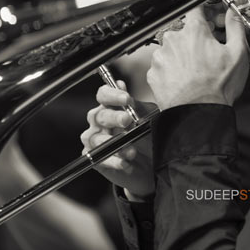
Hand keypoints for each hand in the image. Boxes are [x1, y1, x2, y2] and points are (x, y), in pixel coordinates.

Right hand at [80, 82, 154, 200]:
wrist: (153, 164)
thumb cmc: (149, 136)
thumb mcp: (148, 118)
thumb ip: (135, 104)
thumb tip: (120, 84)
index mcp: (112, 107)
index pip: (103, 95)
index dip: (112, 95)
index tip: (127, 99)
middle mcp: (100, 121)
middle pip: (99, 115)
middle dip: (113, 117)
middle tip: (127, 120)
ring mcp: (96, 140)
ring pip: (96, 138)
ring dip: (115, 144)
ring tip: (133, 151)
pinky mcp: (96, 159)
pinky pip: (98, 158)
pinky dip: (113, 161)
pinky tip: (127, 163)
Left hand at [147, 7, 248, 108]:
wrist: (197, 114)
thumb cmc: (218, 87)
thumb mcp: (238, 53)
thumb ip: (235, 26)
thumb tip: (233, 12)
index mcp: (194, 31)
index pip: (196, 8)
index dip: (205, 13)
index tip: (209, 20)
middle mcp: (173, 39)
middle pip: (183, 30)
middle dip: (194, 39)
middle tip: (207, 54)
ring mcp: (160, 56)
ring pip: (171, 48)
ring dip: (181, 55)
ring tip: (195, 71)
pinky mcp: (153, 73)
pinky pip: (162, 65)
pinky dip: (171, 69)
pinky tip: (184, 79)